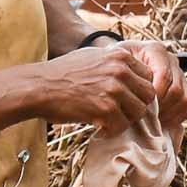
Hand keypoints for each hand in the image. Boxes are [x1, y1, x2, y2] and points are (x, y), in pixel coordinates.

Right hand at [37, 42, 173, 133]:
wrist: (37, 87)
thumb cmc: (60, 74)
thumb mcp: (91, 56)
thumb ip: (114, 62)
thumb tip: (131, 73)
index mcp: (120, 55)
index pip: (148, 77)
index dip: (138, 92)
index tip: (125, 101)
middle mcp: (120, 69)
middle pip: (148, 95)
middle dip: (135, 107)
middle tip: (118, 114)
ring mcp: (114, 88)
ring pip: (138, 112)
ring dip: (124, 120)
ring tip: (107, 121)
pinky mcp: (105, 108)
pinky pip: (121, 126)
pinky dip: (111, 131)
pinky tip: (98, 127)